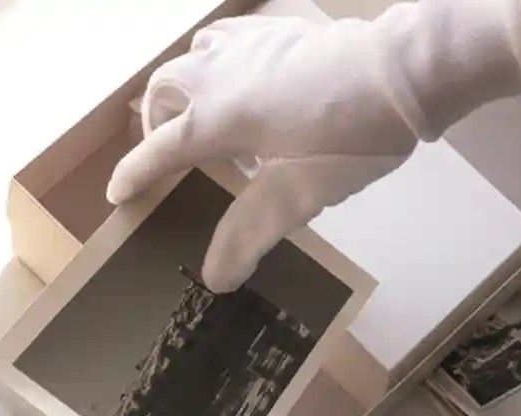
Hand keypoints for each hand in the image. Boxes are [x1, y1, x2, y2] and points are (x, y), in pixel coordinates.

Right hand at [106, 0, 520, 292]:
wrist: (403, 72)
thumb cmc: (348, 138)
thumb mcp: (298, 196)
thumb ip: (249, 234)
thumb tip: (215, 278)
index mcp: (215, 120)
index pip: (158, 151)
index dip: (134, 175)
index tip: (117, 195)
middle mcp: (216, 76)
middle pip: (162, 95)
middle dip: (155, 126)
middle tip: (170, 157)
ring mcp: (245, 46)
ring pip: (190, 61)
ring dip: (183, 91)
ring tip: (206, 119)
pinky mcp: (275, 30)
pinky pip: (224, 41)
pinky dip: (216, 64)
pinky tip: (243, 82)